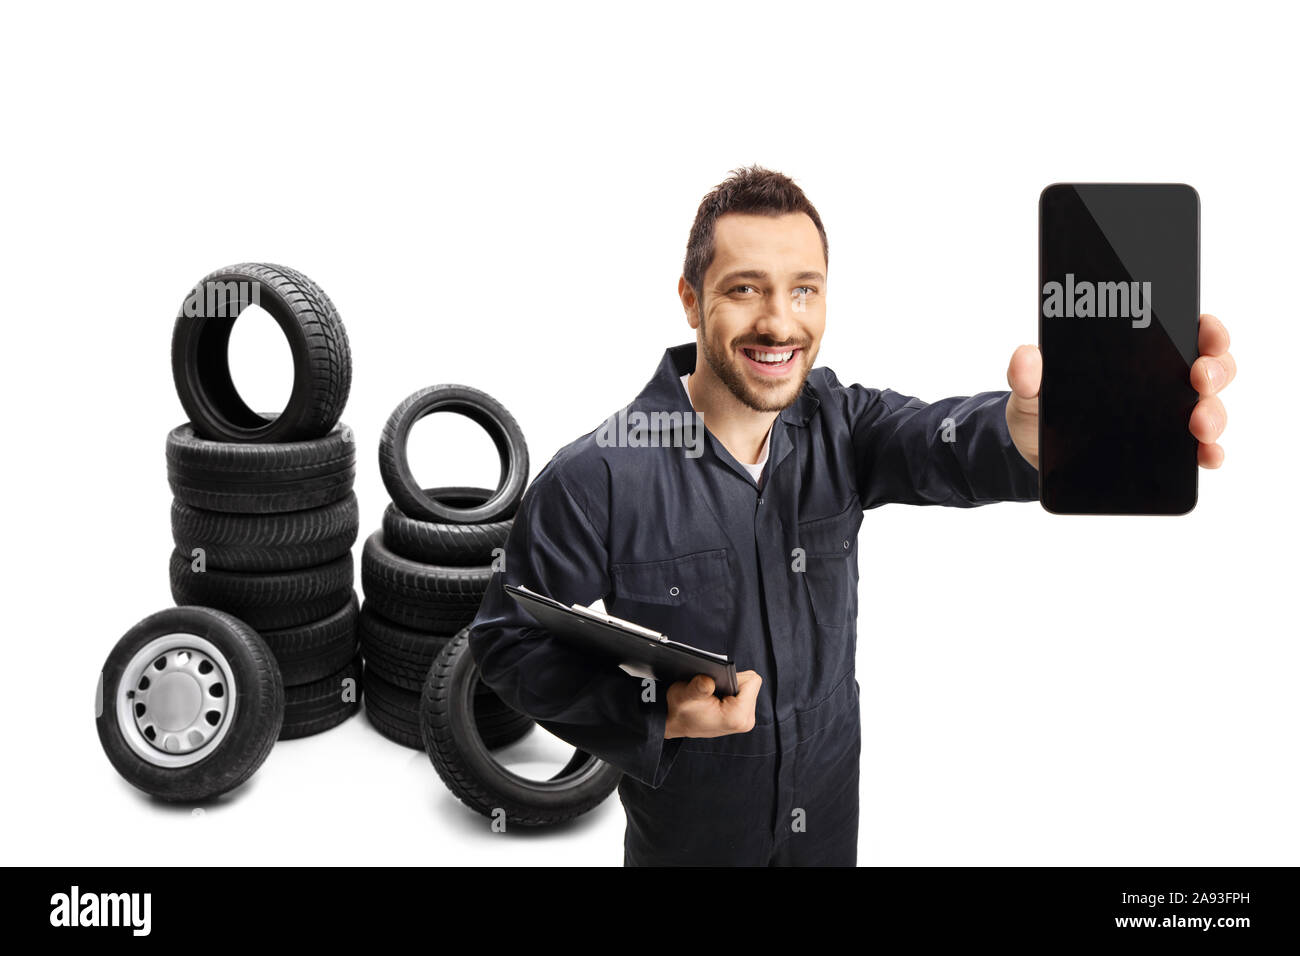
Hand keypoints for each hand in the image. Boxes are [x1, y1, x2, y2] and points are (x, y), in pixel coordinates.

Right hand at [664, 670, 761, 738]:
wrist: (675, 723)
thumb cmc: (679, 711)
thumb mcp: (684, 695)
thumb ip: (698, 688)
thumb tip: (708, 680)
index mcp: (737, 716)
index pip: (752, 681)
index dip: (733, 676)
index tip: (716, 684)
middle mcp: (746, 719)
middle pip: (751, 684)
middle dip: (732, 681)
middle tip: (713, 690)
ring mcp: (745, 719)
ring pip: (748, 687)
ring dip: (731, 686)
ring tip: (713, 694)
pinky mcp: (742, 716)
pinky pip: (744, 693)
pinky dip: (730, 691)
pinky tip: (717, 697)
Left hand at [1004, 313, 1235, 468]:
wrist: (1033, 453)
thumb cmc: (1040, 408)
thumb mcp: (1028, 389)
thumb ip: (1025, 372)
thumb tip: (1026, 356)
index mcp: (1138, 353)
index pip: (1186, 331)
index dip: (1206, 328)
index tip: (1204, 330)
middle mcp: (1163, 382)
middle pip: (1210, 368)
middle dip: (1215, 370)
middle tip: (1200, 378)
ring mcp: (1168, 417)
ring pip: (1210, 408)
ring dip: (1214, 414)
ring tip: (1199, 425)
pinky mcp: (1164, 452)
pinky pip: (1198, 451)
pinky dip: (1209, 453)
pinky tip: (1206, 455)